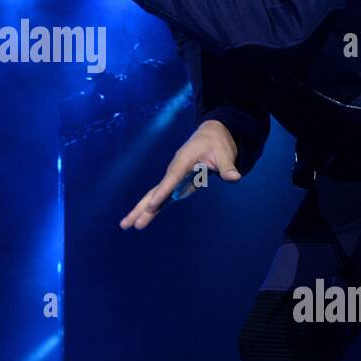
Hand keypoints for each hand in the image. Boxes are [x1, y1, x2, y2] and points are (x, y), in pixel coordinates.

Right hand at [120, 120, 239, 229]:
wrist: (210, 135)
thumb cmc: (216, 143)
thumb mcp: (224, 153)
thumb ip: (227, 166)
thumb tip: (234, 177)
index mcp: (183, 160)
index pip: (172, 178)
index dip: (162, 192)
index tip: (152, 205)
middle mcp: (174, 170)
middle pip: (155, 191)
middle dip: (143, 207)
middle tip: (128, 224)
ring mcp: (173, 178)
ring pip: (154, 196)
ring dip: (142, 211)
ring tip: (126, 225)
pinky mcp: (176, 185)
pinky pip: (162, 198)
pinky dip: (153, 208)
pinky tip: (143, 219)